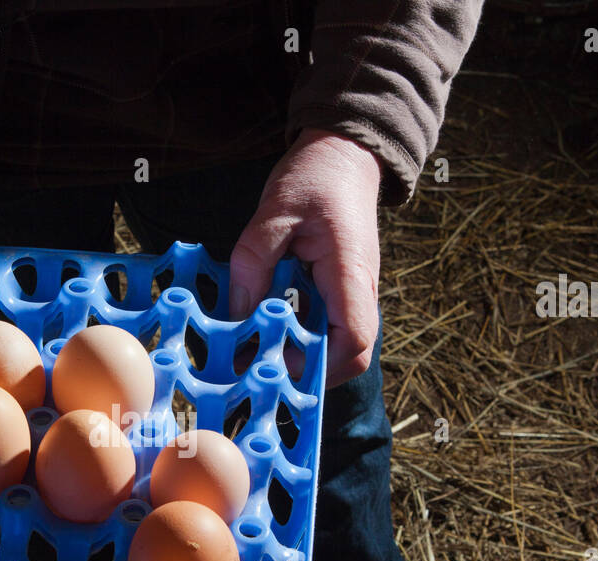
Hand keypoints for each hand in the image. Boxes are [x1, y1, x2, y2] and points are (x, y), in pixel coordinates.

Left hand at [230, 128, 381, 386]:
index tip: (279, 367)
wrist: (345, 152)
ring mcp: (351, 292)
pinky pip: (323, 324)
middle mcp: (359, 289)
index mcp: (350, 272)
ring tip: (254, 354)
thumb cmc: (315, 176)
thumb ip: (253, 263)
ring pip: (336, 343)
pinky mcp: (338, 289)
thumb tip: (238, 316)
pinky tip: (262, 330)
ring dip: (300, 354)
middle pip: (349, 353)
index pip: (355, 338)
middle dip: (307, 370)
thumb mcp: (274, 212)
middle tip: (258, 369)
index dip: (320, 364)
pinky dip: (297, 334)